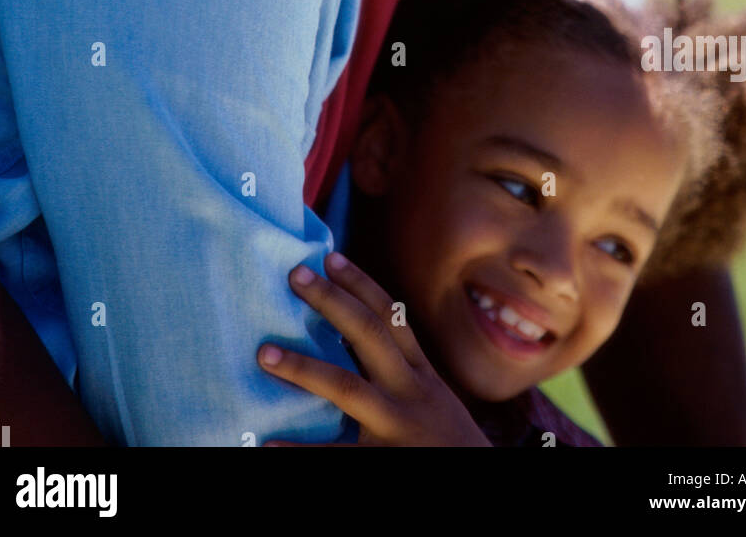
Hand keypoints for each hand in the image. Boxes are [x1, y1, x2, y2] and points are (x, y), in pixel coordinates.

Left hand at [257, 252, 491, 446]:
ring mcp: (396, 427)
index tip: (330, 258)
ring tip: (265, 354)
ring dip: (304, 367)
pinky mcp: (382, 463)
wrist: (480, 488)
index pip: (392, 318)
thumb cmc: (447, 447)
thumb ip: (404, 377)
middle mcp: (411, 393)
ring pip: (347, 387)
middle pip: (369, 334)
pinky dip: (299, 451)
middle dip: (331, 301)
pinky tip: (268, 444)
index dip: (360, 285)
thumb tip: (353, 344)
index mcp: (422, 376)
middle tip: (294, 276)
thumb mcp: (435, 403)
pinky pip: (334, 454)